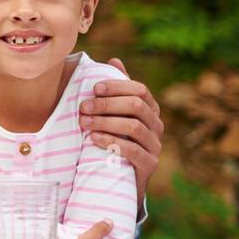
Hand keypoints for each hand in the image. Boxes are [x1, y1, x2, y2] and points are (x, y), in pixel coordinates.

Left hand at [84, 58, 162, 202]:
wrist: (119, 178)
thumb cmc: (114, 139)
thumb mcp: (115, 114)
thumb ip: (117, 90)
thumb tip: (114, 59)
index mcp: (150, 109)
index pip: (140, 90)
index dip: (117, 86)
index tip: (94, 88)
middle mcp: (156, 125)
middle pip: (136, 106)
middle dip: (107, 104)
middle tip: (83, 108)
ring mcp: (155, 146)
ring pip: (133, 126)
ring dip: (105, 122)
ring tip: (83, 123)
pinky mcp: (149, 165)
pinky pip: (133, 150)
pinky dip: (112, 142)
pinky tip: (94, 139)